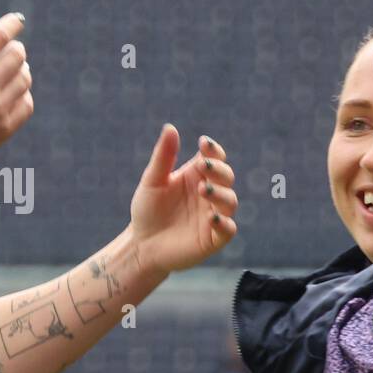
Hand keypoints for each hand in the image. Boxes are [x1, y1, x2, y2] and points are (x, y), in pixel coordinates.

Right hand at [0, 5, 32, 170]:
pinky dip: (23, 96)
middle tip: (8, 51)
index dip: (11, 24)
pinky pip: (26, 105)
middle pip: (16, 55)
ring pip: (24, 79)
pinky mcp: (3, 130)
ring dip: (20, 71)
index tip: (16, 21)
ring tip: (10, 72)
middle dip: (14, 49)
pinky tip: (12, 95)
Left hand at [130, 124, 237, 273]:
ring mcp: (214, 216)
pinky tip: (212, 218)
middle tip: (203, 167)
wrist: (141, 244)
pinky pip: (228, 229)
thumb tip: (170, 127)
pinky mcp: (214, 238)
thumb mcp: (152, 181)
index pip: (214, 159)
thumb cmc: (148, 210)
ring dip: (220, 194)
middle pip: (226, 177)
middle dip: (218, 170)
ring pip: (230, 201)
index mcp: (197, 176)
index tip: (204, 144)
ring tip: (204, 190)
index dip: (214, 150)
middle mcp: (210, 194)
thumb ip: (163, 156)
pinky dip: (224, 223)